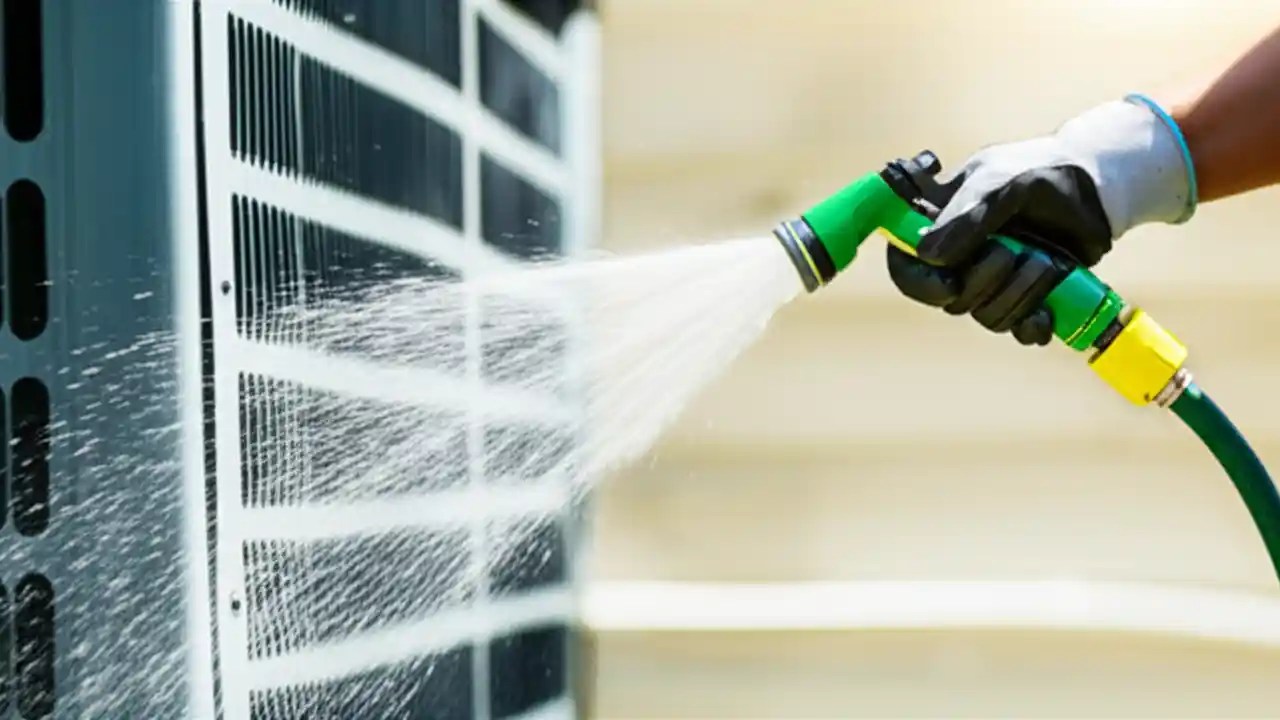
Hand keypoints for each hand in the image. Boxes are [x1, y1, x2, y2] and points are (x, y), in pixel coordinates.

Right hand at [887, 96, 1196, 345]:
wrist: (1100, 187)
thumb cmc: (1042, 172)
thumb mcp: (1001, 185)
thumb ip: (965, 219)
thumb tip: (927, 254)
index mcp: (940, 225)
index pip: (906, 265)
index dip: (919, 282)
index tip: (947, 282)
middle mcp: (961, 258)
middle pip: (949, 300)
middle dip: (984, 281)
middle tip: (1011, 251)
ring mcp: (994, 280)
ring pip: (986, 315)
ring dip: (1018, 295)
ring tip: (1045, 264)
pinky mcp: (1027, 297)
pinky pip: (1018, 329)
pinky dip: (1033, 326)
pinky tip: (1048, 312)